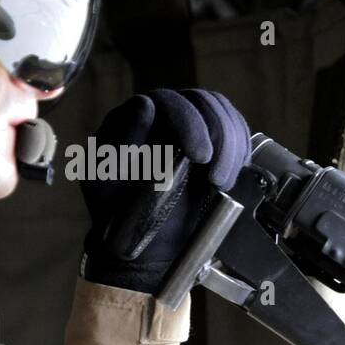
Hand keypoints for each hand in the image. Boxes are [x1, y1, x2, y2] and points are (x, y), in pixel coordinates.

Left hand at [80, 88, 249, 293]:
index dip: (188, 122)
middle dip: (218, 137)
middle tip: (217, 179)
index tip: (199, 157)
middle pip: (201, 103)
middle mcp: (163, 113)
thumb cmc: (116, 213)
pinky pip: (235, 129)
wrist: (144, 242)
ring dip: (231, 148)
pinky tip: (230, 176)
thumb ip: (120, 142)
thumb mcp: (104, 181)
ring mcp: (189, 123)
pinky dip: (240, 150)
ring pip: (222, 114)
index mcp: (133, 117)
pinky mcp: (212, 139)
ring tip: (220, 185)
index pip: (167, 102)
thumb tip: (145, 104)